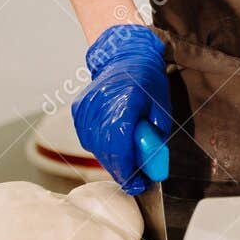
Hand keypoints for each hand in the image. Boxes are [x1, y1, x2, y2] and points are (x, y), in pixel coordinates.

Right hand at [71, 24, 172, 195]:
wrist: (124, 55)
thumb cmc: (147, 79)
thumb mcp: (161, 106)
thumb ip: (155, 135)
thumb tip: (152, 164)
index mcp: (123, 104)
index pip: (119, 146)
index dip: (127, 170)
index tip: (137, 184)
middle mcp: (100, 107)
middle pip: (105, 151)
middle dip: (121, 171)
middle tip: (134, 181)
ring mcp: (86, 108)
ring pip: (95, 147)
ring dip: (111, 160)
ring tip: (127, 161)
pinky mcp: (79, 109)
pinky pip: (88, 137)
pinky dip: (100, 146)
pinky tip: (113, 145)